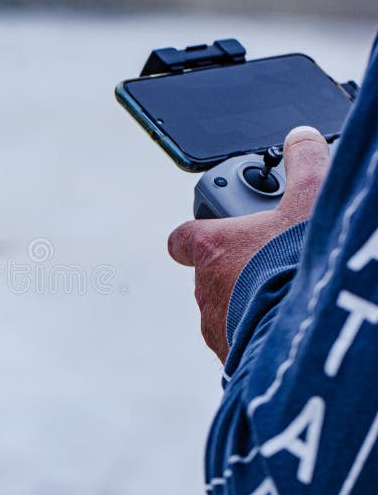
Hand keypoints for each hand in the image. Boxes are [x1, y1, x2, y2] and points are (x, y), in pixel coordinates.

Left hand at [167, 127, 330, 362]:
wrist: (303, 333)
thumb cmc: (299, 264)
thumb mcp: (310, 202)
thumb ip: (306, 165)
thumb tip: (302, 138)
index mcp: (213, 248)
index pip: (183, 237)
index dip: (194, 233)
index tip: (207, 232)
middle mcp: (204, 288)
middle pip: (210, 273)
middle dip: (236, 268)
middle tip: (270, 265)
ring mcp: (214, 325)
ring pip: (223, 309)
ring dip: (245, 302)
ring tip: (282, 297)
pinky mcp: (230, 356)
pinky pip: (237, 340)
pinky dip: (254, 333)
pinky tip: (281, 328)